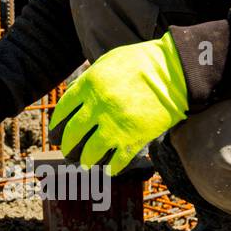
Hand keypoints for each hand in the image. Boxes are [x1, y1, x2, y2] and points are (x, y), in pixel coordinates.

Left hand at [50, 33, 187, 175]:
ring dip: (86, 160)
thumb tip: (75, 93)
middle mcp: (99, 106)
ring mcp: (116, 124)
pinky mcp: (134, 138)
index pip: (64, 109)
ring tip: (86, 163)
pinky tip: (111, 169)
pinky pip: (117, 160)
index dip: (57, 123)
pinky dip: (112, 168)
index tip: (56, 130)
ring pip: (91, 152)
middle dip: (68, 145)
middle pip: (74, 133)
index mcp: (90, 84)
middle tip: (67, 151)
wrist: (174, 71)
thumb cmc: (142, 62)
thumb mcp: (109, 61)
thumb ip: (90, 78)